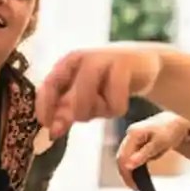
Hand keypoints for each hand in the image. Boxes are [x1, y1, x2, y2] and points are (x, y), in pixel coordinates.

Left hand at [36, 45, 162, 138]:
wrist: (145, 63)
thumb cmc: (107, 82)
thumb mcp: (83, 94)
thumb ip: (66, 109)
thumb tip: (53, 131)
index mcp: (66, 64)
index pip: (47, 86)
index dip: (44, 108)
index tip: (48, 127)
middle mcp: (81, 59)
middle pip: (69, 99)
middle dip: (75, 115)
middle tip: (89, 116)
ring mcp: (102, 59)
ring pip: (89, 101)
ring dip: (99, 111)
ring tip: (106, 102)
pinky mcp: (124, 65)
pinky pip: (115, 104)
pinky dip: (118, 109)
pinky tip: (122, 99)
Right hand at [116, 112, 189, 188]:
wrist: (178, 120)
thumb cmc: (171, 129)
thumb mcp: (160, 144)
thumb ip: (143, 155)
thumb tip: (128, 166)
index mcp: (133, 133)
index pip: (123, 157)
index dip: (126, 172)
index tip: (132, 185)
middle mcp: (130, 134)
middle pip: (121, 157)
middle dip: (126, 173)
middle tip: (134, 187)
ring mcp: (132, 137)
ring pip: (124, 157)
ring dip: (128, 170)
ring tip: (135, 183)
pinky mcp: (136, 141)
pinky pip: (130, 155)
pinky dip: (133, 165)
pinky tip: (137, 172)